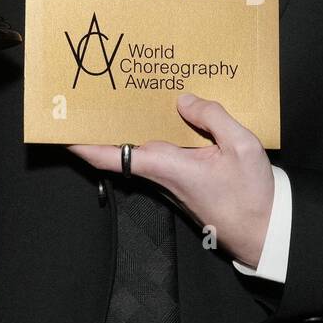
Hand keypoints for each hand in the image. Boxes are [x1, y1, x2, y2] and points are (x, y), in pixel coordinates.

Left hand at [67, 93, 274, 269]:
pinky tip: (170, 111)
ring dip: (133, 123)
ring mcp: (171, 177)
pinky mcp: (184, 178)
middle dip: (107, 120)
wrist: (263, 231)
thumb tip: (184, 100)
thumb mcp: (241, 146)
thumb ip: (212, 117)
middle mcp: (161, 172)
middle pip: (123, 144)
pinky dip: (160, 130)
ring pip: (144, 146)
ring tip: (126, 91)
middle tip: (94, 91)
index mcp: (166, 165)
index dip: (81, 144)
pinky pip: (164, 149)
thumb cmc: (252, 196)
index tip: (59, 129)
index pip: (110, 155)